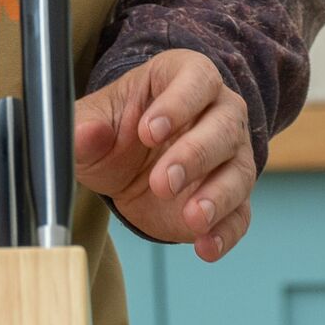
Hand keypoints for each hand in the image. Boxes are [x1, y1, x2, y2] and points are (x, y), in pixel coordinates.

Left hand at [73, 48, 253, 261]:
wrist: (126, 169)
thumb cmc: (114, 131)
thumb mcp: (90, 124)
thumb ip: (85, 127)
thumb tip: (86, 134)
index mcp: (184, 78)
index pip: (195, 79)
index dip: (177, 103)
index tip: (148, 132)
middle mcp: (219, 112)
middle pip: (223, 127)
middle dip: (194, 156)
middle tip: (161, 183)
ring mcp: (232, 156)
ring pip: (238, 171)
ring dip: (217, 196)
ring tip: (191, 217)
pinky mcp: (232, 198)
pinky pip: (239, 215)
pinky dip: (225, 232)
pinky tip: (205, 247)